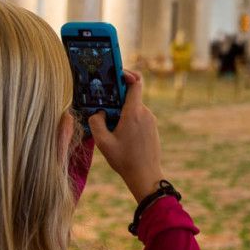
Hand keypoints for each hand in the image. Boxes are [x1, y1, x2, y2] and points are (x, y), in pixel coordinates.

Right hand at [88, 70, 163, 202]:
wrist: (146, 176)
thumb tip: (97, 113)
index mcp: (134, 112)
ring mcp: (151, 121)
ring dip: (122, 113)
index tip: (117, 73)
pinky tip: (121, 136)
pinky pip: (139, 118)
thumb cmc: (125, 160)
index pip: (136, 83)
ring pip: (134, 109)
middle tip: (103, 108)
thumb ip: (96, 123)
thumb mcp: (103, 142)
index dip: (127, 74)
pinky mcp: (153, 128)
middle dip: (116, 100)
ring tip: (111, 129)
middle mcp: (145, 113)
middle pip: (131, 97)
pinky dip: (129, 121)